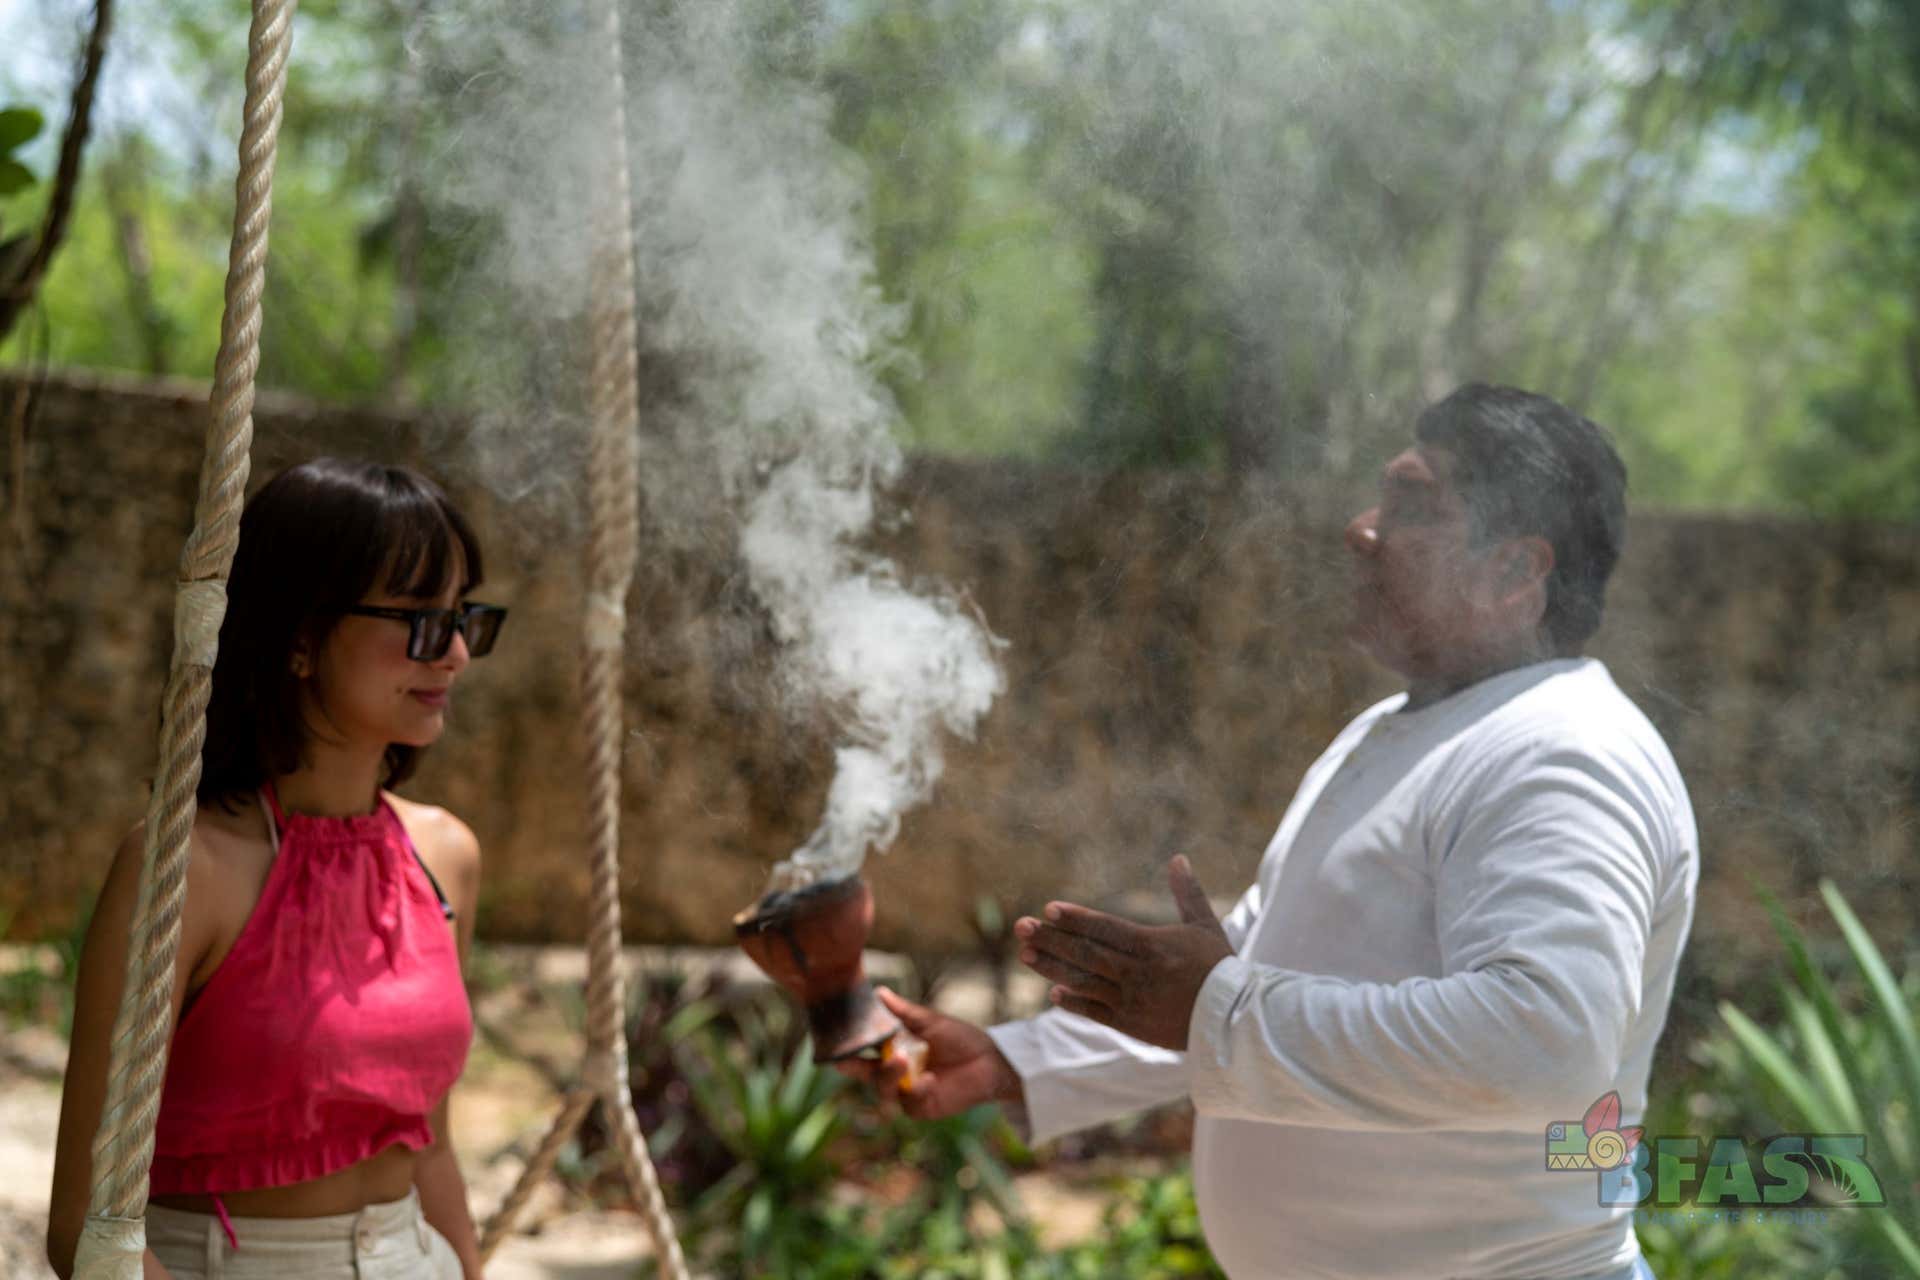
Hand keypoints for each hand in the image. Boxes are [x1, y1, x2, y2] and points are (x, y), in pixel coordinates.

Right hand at [834, 987, 1022, 1120]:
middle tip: (849, 1061)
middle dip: (856, 1069)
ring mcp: (907, 1091)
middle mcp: (896, 1072)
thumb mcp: (930, 1021)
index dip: (847, 1051)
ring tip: (901, 1061)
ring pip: (884, 1089)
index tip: (834, 1047)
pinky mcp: (922, 1107)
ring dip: (888, 1076)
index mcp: (893, 1049)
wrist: (989, 1060)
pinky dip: (918, 1090)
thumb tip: (879, 992)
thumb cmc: (959, 1037)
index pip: (864, 1051)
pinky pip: (910, 1103)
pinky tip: (931, 1079)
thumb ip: (904, 1012)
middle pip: (867, 1074)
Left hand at [1016, 855, 1233, 1050]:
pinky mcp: (1132, 1025)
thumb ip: (1187, 893)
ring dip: (1052, 968)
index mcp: (1152, 945)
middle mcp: (1137, 972)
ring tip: (1025, 954)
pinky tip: (1053, 994)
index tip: (1049, 909)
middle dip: (1051, 939)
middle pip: (1086, 953)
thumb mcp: (1204, 925)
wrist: (1233, 1018)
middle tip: (1020, 926)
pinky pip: (1096, 1012)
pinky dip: (1074, 1003)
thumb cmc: (1219, 967)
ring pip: (1084, 982)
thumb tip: (1178, 858)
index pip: (1106, 928)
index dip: (1076, 919)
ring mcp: (1132, 1000)